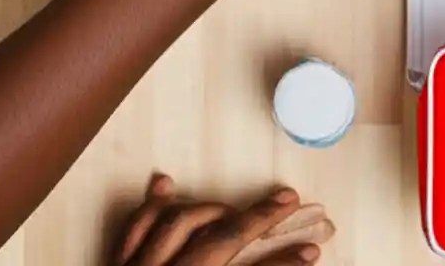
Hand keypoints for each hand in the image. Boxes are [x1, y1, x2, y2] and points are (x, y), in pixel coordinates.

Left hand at [112, 175, 320, 265]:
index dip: (284, 263)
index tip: (312, 252)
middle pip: (219, 239)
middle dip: (257, 218)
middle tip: (288, 200)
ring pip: (175, 223)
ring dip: (211, 209)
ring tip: (234, 209)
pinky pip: (132, 230)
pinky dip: (151, 206)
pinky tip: (166, 186)